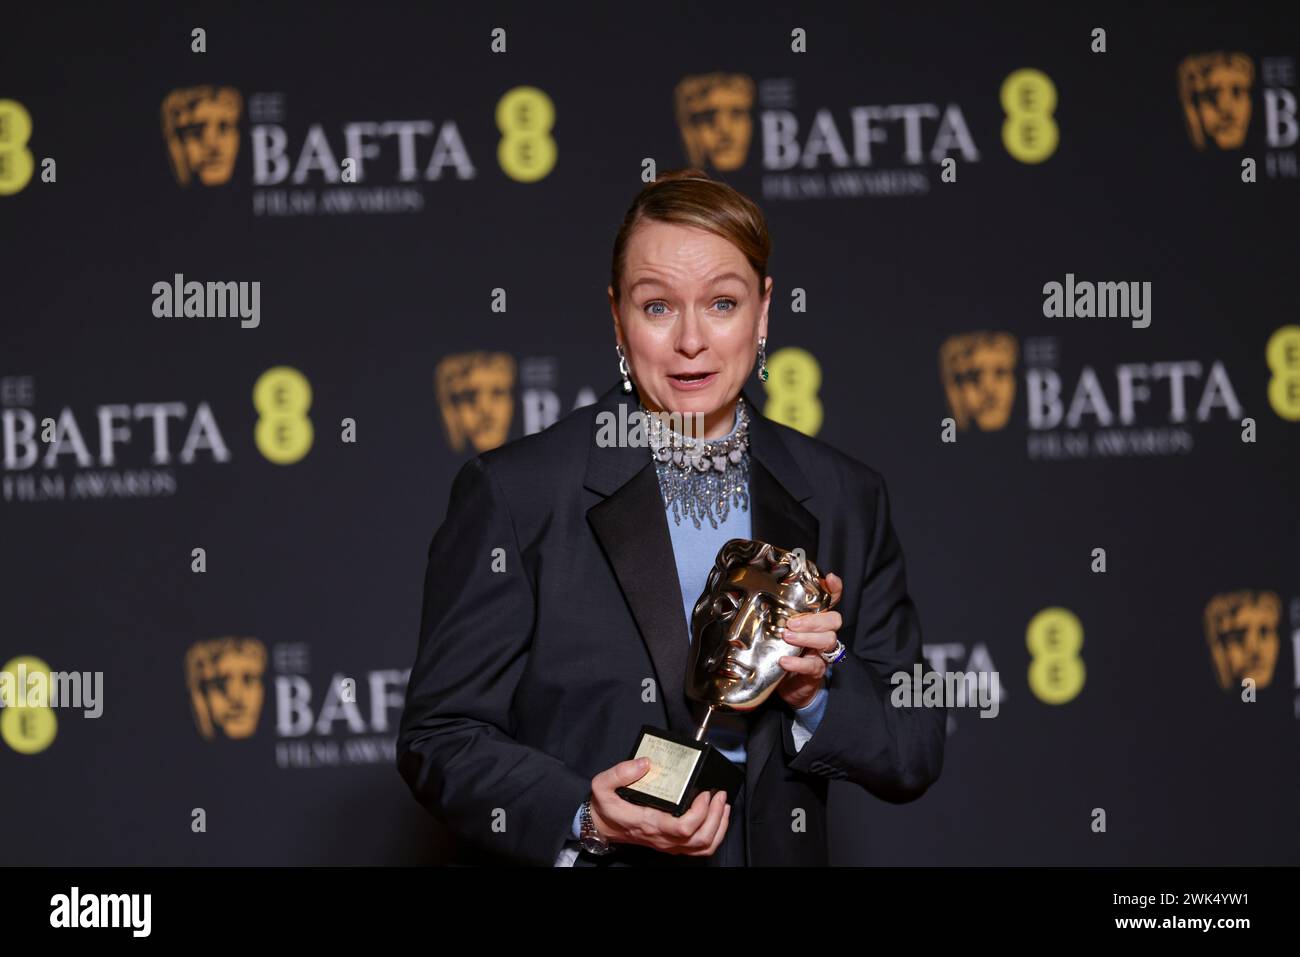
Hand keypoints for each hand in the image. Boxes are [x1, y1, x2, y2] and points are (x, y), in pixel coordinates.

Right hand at [588, 758, 730, 855]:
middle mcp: (662, 837)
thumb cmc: (605, 808)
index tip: (705, 793)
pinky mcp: (672, 844)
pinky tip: (717, 818)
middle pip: (700, 838)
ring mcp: (668, 843)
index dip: (700, 813)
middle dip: (716, 817)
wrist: (602, 826)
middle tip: (719, 795)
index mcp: (649, 823)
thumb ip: (619, 772)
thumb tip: (645, 763)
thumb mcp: (602, 785)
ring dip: (719, 826)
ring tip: (722, 805)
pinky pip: (699, 849)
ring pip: (703, 846)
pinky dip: (715, 835)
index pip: (682, 828)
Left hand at [777, 572, 843, 710]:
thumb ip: (777, 618)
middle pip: (834, 619)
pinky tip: (784, 661)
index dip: (834, 589)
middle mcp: (824, 634)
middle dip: (814, 619)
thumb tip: (754, 598)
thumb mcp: (780, 631)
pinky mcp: (816, 671)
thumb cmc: (784, 652)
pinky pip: (813, 665)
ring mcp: (822, 653)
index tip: (829, 578)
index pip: (831, 600)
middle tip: (791, 623)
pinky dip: (798, 662)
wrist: (789, 685)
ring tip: (787, 637)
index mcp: (815, 620)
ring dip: (806, 637)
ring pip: (828, 640)